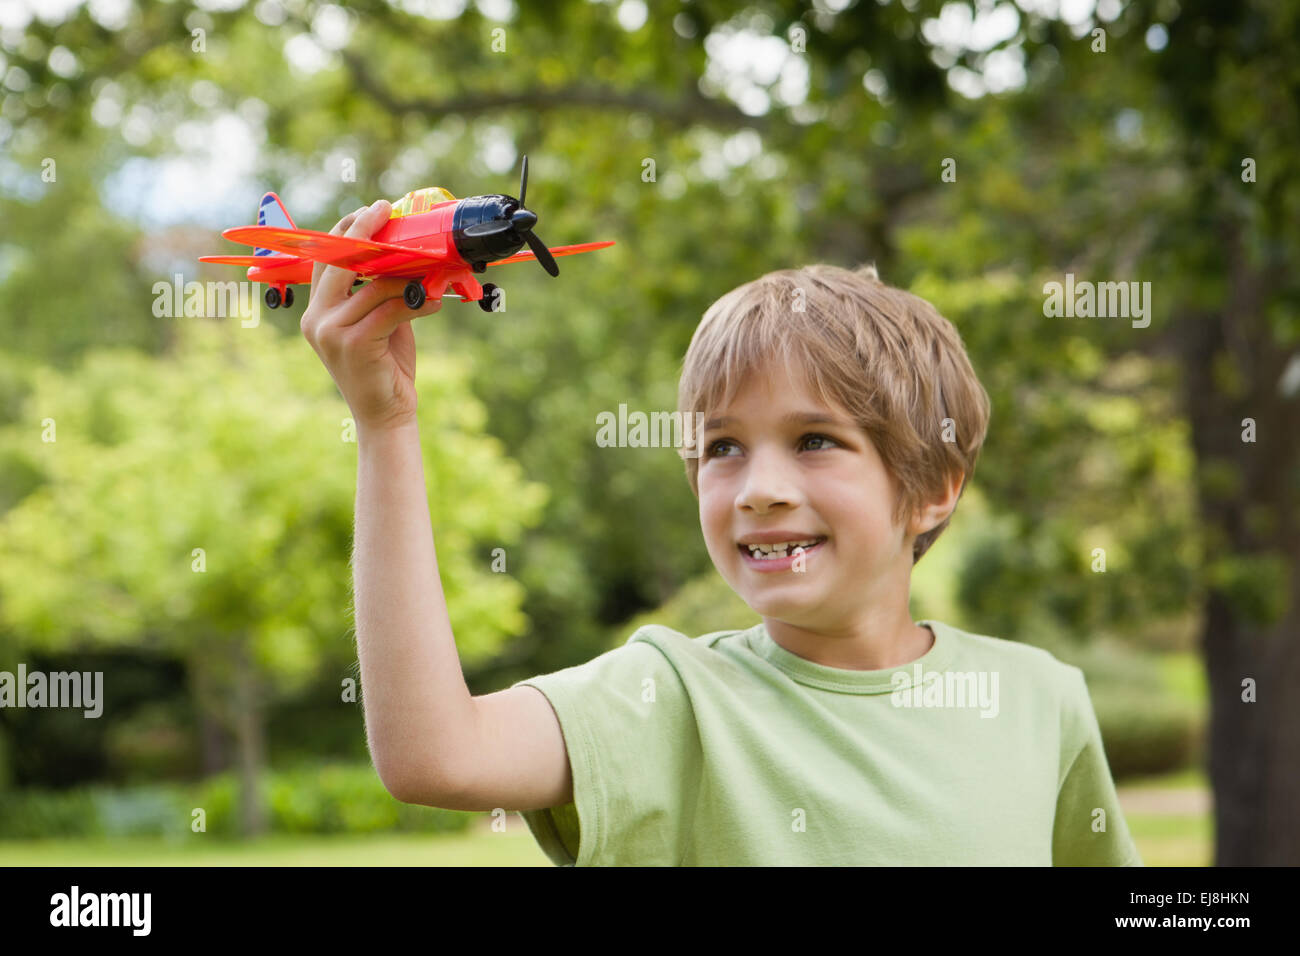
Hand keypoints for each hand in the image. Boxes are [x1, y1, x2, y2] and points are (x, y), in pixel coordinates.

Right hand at [299, 199, 443, 432]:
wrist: (386, 414)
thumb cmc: (385, 366)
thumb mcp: (378, 321)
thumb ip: (379, 291)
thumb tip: (401, 253)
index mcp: (316, 311)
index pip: (326, 259)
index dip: (347, 231)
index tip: (373, 211)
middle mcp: (316, 318)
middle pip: (339, 261)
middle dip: (366, 232)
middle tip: (389, 211)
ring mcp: (331, 331)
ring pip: (373, 287)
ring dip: (407, 276)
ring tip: (433, 272)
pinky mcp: (353, 344)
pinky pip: (389, 310)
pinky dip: (416, 303)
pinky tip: (434, 302)